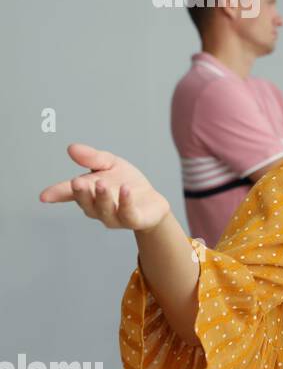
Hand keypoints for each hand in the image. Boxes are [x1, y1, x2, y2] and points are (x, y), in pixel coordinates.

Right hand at [38, 143, 170, 231]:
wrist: (152, 202)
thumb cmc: (126, 182)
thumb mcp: (110, 164)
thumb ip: (92, 158)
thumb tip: (71, 148)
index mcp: (88, 193)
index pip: (69, 193)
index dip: (56, 194)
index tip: (44, 196)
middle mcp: (97, 208)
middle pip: (86, 203)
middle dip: (81, 193)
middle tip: (78, 182)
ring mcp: (114, 217)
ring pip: (105, 210)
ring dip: (102, 197)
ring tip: (101, 183)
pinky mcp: (133, 220)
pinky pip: (128, 214)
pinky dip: (125, 202)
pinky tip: (125, 189)